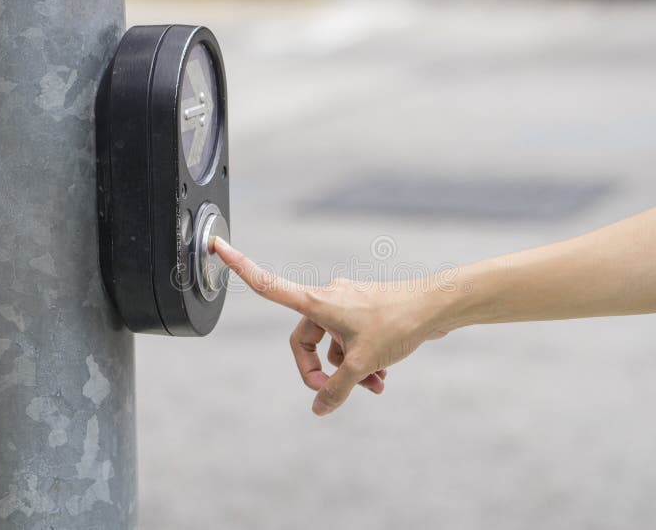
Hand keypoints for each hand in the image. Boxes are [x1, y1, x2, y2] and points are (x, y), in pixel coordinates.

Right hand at [213, 238, 450, 415]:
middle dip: (318, 370)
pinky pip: (350, 341)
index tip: (219, 247)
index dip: (242, 269)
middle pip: (305, 340)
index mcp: (317, 303)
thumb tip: (319, 407)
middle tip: (333, 393)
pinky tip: (381, 379)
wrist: (436, 306)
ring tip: (374, 387)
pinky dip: (361, 361)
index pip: (269, 285)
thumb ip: (336, 389)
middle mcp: (327, 299)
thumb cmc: (398, 324)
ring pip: (333, 344)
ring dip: (347, 370)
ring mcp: (346, 305)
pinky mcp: (364, 312)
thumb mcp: (362, 363)